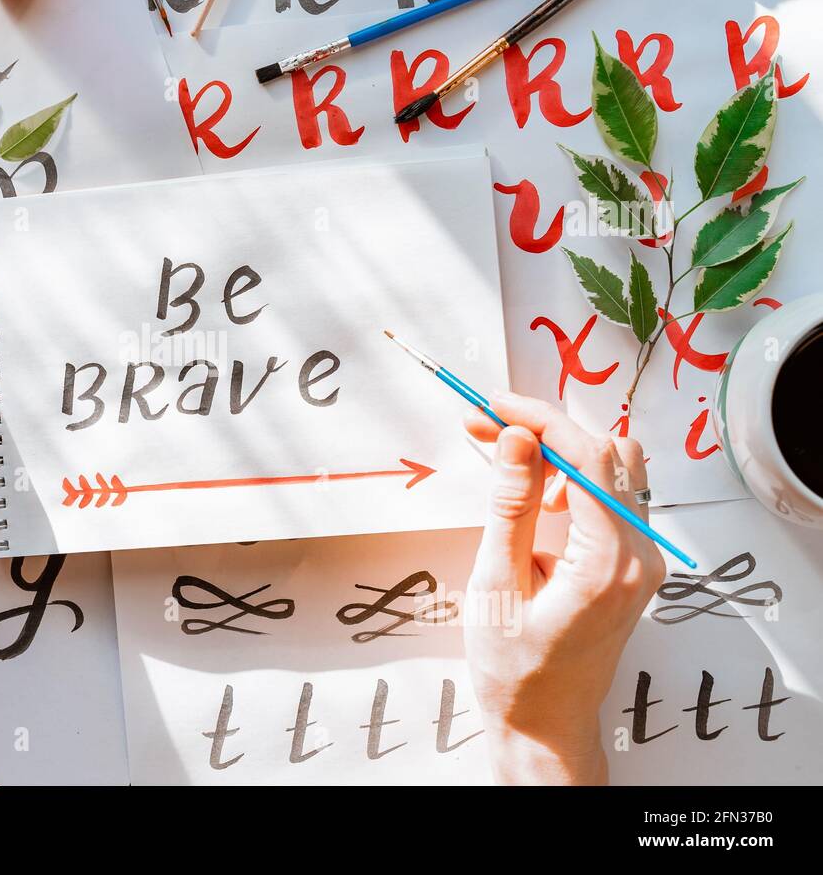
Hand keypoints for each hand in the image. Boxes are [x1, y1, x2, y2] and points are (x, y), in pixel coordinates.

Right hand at [461, 393, 664, 785]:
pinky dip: (571, 478)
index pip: (586, 455)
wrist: (545, 722)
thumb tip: (515, 440)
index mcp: (608, 562)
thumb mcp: (496, 584)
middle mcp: (639, 556)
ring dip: (558, 451)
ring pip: (613, 468)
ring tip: (503, 458)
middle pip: (605, 452)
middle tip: (484, 427)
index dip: (537, 419)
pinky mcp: (632, 563)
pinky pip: (612, 497)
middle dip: (542, 430)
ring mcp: (642, 560)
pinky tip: (531, 492)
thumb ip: (510, 506)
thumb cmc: (515, 668)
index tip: (492, 405)